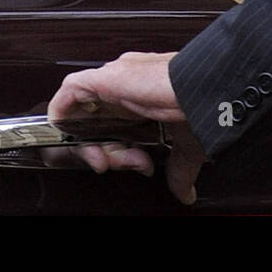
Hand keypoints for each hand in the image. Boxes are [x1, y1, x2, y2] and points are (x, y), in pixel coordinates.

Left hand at [46, 51, 206, 203]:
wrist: (207, 88)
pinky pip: (70, 92)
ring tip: (104, 160)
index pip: (119, 124)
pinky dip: (64, 112)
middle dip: (108, 150)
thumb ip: (179, 168)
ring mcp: (115, 80)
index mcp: (146, 96)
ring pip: (86, 110)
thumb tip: (185, 192)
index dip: (120, 149)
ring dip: (89, 140)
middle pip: (101, 120)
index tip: (137, 163)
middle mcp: (129, 85)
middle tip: (119, 164)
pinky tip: (70, 131)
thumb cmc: (204, 105)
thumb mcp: (188, 145)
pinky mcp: (103, 79)